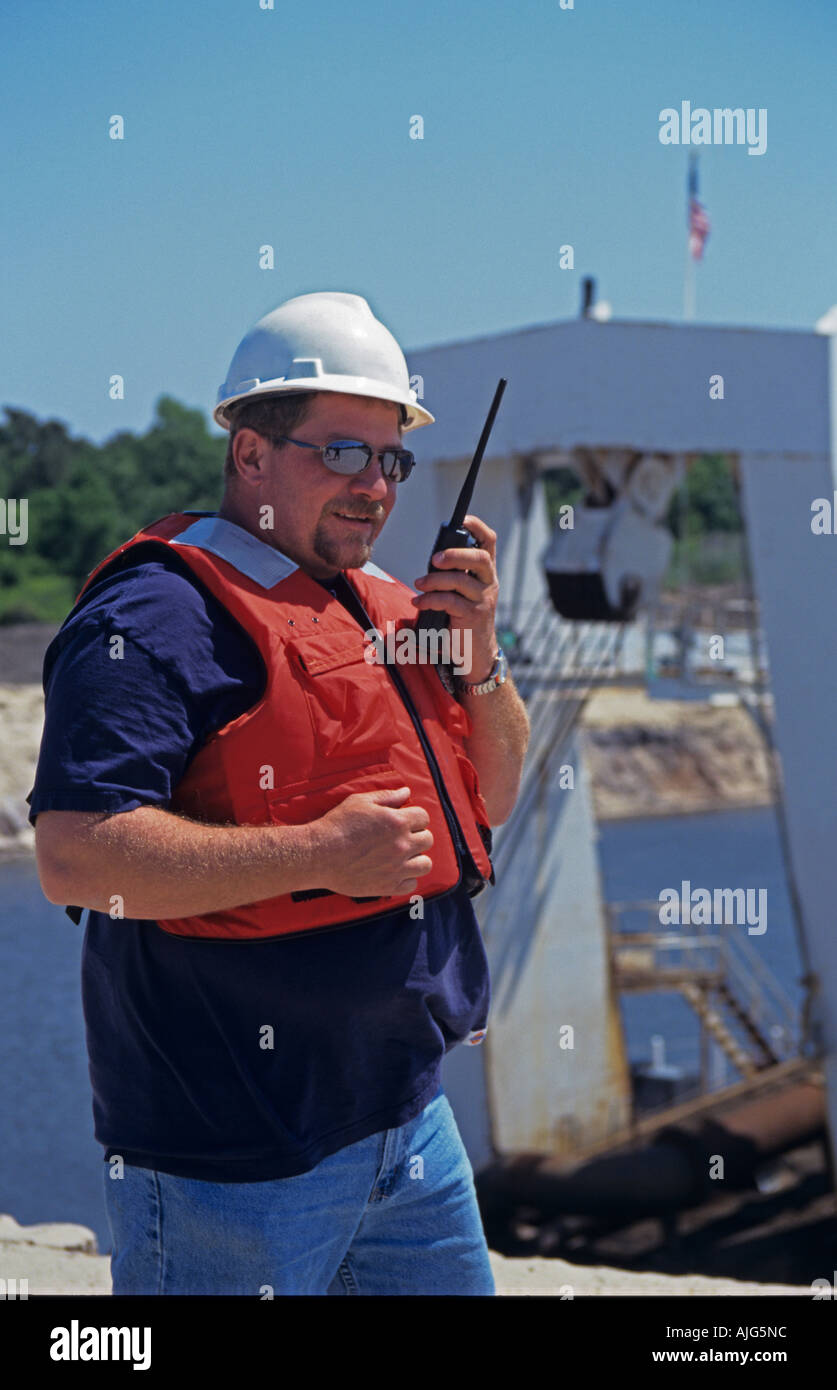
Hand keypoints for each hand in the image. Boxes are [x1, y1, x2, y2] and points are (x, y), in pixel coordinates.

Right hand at [315, 787, 433, 897]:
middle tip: (401, 838)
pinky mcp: (388, 886)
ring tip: (403, 857)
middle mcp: (402, 844)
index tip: (404, 821)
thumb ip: (387, 797)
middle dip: (417, 836)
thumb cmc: (337, 825)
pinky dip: (406, 879)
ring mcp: (397, 867)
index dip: (414, 817)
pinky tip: (394, 872)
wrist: (318, 854)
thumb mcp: (360, 802)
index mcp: (397, 821)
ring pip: (425, 865)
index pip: (424, 817)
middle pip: (428, 839)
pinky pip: (412, 885)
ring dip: (417, 859)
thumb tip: (406, 793)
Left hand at [411, 513, 499, 681]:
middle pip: (480, 558)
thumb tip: (430, 563)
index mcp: (485, 573)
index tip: (461, 520)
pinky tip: (419, 603)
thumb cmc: (461, 619)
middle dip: (455, 554)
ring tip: (419, 584)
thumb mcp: (458, 593)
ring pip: (461, 581)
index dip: (477, 527)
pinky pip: (450, 601)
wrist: (474, 653)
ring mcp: (484, 600)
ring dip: (435, 580)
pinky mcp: (474, 616)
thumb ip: (450, 576)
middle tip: (434, 559)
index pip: (489, 542)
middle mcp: (489, 583)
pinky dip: (430, 599)